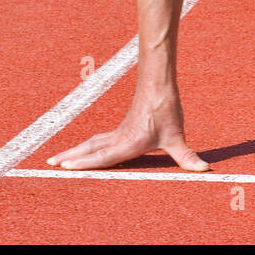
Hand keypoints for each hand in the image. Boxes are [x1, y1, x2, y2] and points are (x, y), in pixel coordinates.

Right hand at [46, 88, 208, 171]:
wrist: (159, 84)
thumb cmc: (166, 109)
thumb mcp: (177, 137)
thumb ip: (187, 156)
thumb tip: (204, 169)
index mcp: (128, 142)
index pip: (102, 156)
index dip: (84, 163)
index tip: (66, 167)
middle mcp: (118, 138)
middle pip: (89, 149)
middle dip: (69, 158)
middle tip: (49, 164)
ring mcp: (117, 132)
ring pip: (91, 143)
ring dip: (74, 151)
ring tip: (56, 159)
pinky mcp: (120, 128)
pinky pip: (98, 139)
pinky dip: (86, 147)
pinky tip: (82, 150)